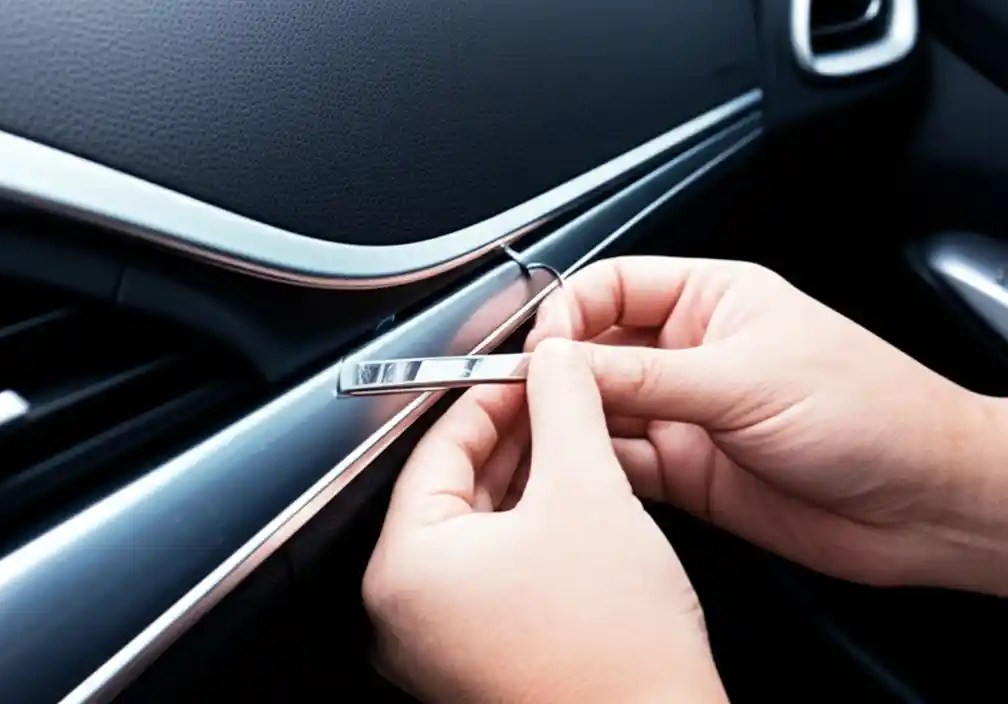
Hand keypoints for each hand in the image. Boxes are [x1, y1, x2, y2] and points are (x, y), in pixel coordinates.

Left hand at [363, 341, 726, 702]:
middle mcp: (405, 612)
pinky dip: (525, 529)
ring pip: (475, 530)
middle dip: (509, 435)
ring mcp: (438, 642)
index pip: (435, 450)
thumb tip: (552, 361)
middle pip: (452, 489)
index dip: (488, 396)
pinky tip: (570, 500)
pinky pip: (490, 572)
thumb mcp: (588, 493)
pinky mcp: (476, 659)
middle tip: (552, 395)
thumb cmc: (616, 654)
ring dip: (522, 479)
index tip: (525, 369)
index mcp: (404, 569)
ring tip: (568, 437)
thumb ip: (562, 406)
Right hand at [526, 256, 1007, 594]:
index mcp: (711, 299)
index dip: (567, 313)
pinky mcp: (684, 472)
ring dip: (568, 423)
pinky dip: (590, 469)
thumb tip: (562, 361)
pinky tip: (576, 473)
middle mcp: (690, 353)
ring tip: (540, 438)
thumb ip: (646, 374)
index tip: (544, 350)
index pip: (611, 286)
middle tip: (524, 398)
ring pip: (598, 410)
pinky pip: (617, 464)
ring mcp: (685, 413)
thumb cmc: (875, 414)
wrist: (925, 504)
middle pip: (593, 350)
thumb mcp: (745, 380)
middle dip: (556, 372)